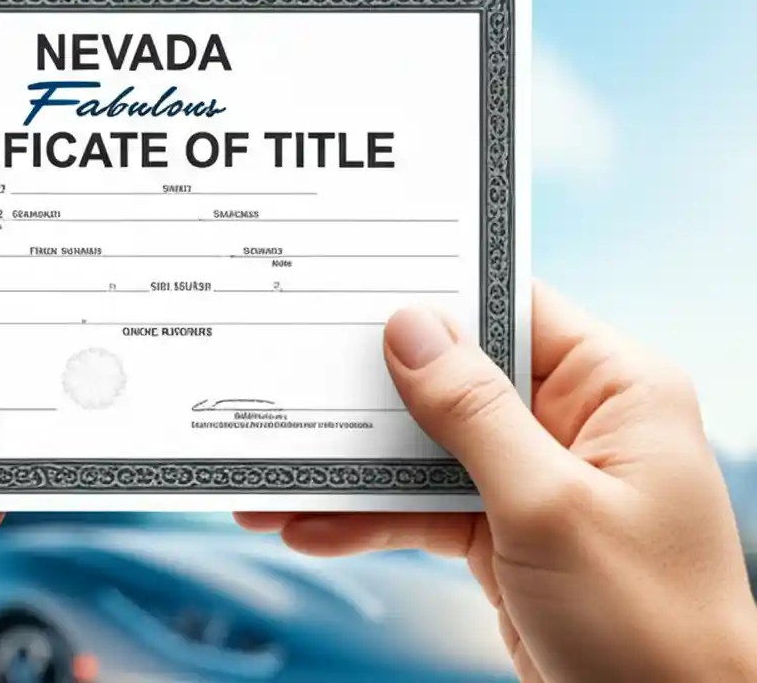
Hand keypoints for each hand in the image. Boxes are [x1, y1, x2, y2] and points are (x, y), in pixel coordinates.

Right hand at [237, 283, 756, 682]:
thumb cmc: (649, 625)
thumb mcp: (548, 506)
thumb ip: (472, 413)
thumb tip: (409, 328)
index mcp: (615, 389)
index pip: (512, 310)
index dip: (433, 300)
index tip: (350, 298)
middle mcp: (576, 422)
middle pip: (454, 383)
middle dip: (368, 402)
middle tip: (290, 397)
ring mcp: (538, 478)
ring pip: (428, 451)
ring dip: (355, 473)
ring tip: (275, 487)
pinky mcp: (507, 530)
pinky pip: (425, 507)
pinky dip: (373, 521)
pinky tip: (312, 529)